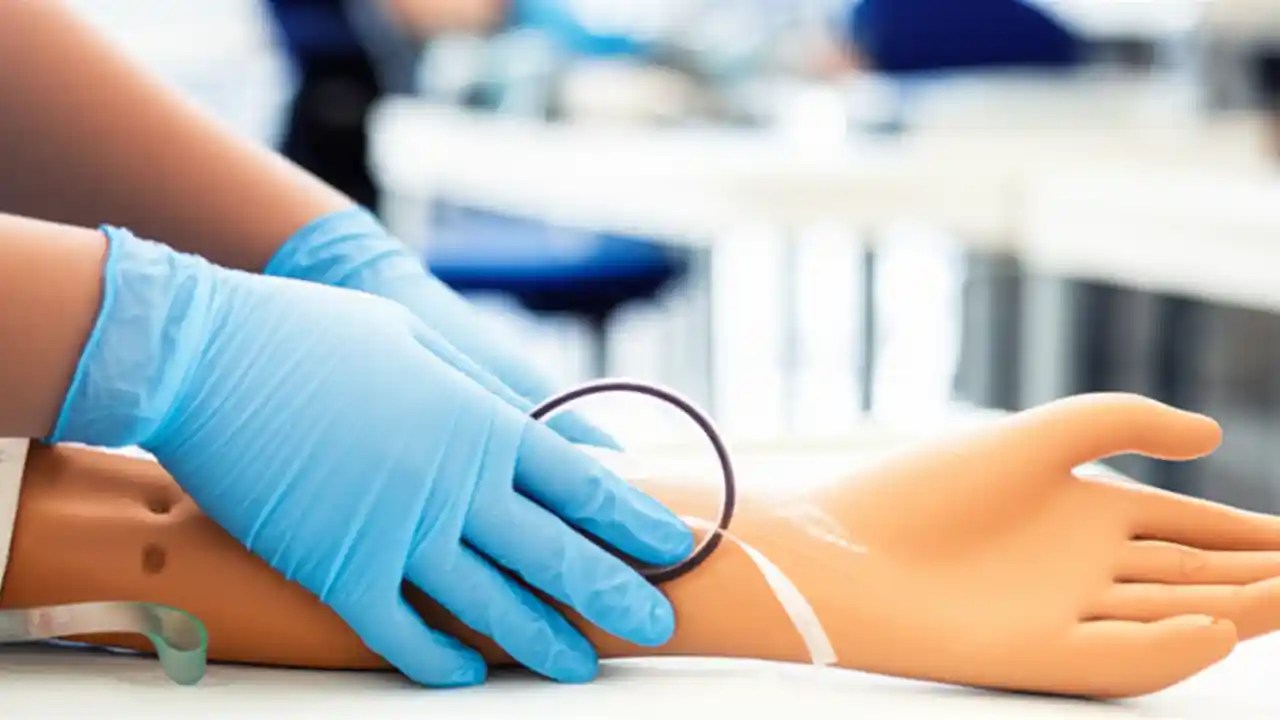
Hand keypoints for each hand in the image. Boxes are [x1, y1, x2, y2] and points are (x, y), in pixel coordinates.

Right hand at [50, 227, 693, 685]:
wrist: (209, 355)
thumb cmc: (313, 336)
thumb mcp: (418, 342)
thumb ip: (488, 389)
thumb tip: (548, 423)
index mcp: (479, 423)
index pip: (580, 483)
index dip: (633, 520)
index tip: (673, 546)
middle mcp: (454, 485)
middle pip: (555, 553)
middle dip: (614, 592)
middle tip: (658, 622)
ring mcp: (400, 533)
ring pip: (493, 604)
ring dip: (544, 640)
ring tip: (583, 667)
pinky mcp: (339, 570)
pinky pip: (403, 633)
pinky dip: (441, 660)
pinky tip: (471, 675)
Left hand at [779, 394, 1279, 697]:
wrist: (842, 546)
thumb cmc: (928, 490)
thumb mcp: (1034, 436)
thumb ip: (1121, 423)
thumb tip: (1213, 437)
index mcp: (1083, 512)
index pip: (1187, 528)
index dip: (1245, 533)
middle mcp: (1083, 568)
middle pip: (1191, 574)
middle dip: (1257, 574)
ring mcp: (1064, 614)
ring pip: (1168, 614)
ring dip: (1235, 609)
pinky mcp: (1037, 655)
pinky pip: (1117, 655)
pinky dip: (1167, 646)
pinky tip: (1214, 628)